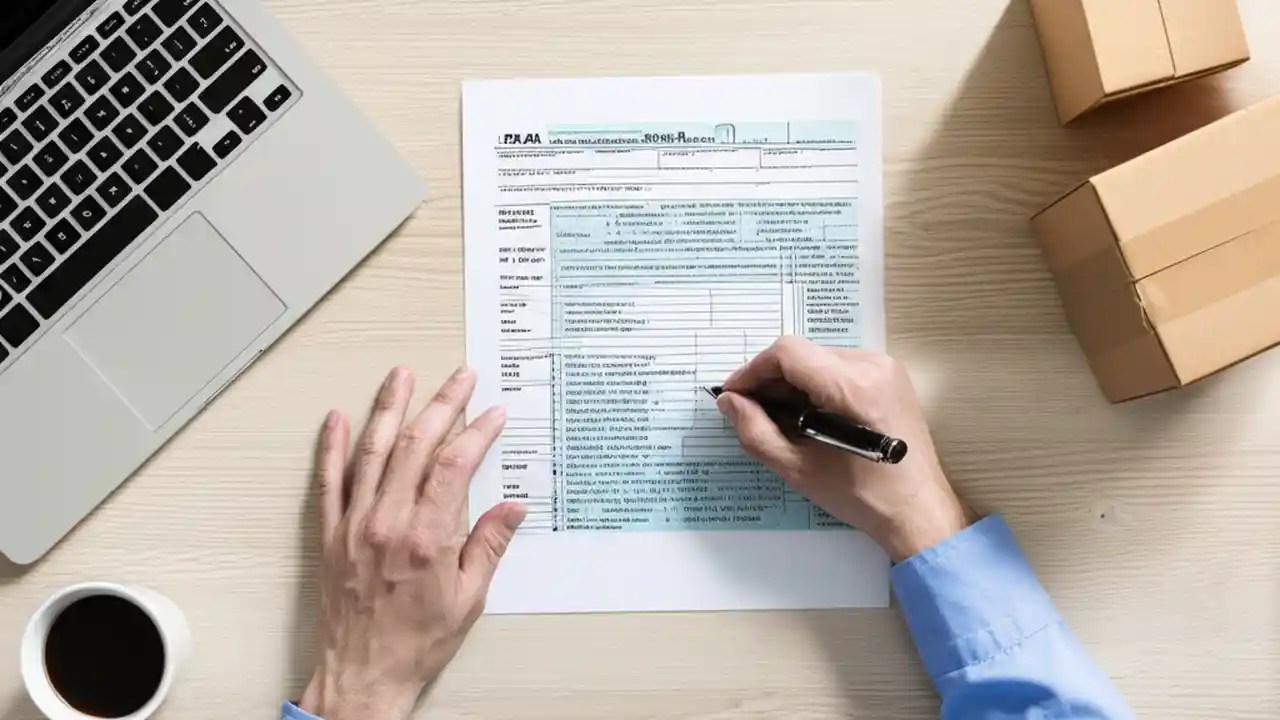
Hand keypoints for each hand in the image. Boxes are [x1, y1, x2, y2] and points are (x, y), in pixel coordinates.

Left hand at [299, 366, 525, 719]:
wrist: (363, 676)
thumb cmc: (416, 643)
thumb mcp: (469, 599)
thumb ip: (489, 545)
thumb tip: (513, 508)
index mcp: (426, 538)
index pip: (454, 466)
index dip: (476, 432)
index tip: (492, 414)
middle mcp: (387, 523)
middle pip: (415, 446)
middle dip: (442, 405)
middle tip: (460, 378)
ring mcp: (354, 525)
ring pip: (372, 452)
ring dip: (389, 408)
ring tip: (402, 377)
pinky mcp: (330, 535)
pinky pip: (328, 481)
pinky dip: (333, 447)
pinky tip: (338, 420)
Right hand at [717, 337, 970, 561]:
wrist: (918, 509)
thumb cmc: (863, 496)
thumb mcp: (798, 469)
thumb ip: (756, 431)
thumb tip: (730, 402)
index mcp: (852, 387)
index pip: (788, 353)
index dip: (752, 370)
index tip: (735, 395)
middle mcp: (872, 366)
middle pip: (803, 353)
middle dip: (770, 378)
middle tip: (752, 410)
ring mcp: (886, 368)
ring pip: (819, 358)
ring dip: (793, 381)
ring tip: (781, 416)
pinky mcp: (891, 376)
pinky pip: (840, 366)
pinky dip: (816, 383)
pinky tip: (810, 414)